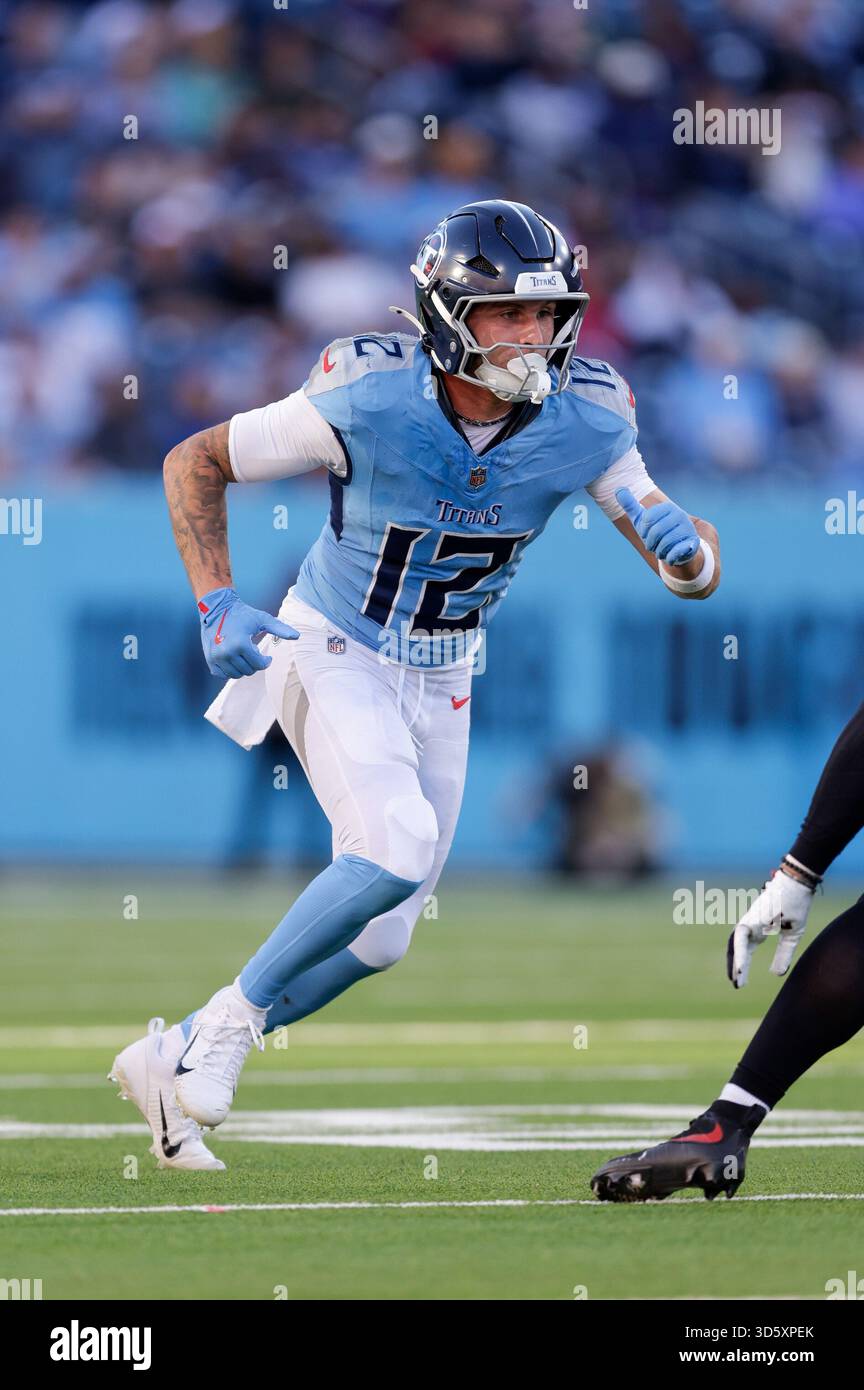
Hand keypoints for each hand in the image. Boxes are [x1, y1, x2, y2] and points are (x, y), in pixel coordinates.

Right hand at [197, 587, 298, 677]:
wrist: (217, 608)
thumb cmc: (243, 613)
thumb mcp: (263, 619)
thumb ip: (280, 628)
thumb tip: (297, 636)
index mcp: (241, 644)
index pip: (259, 665)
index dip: (266, 661)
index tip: (267, 657)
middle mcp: (226, 652)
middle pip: (248, 671)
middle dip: (254, 663)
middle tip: (253, 652)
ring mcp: (216, 657)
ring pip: (236, 675)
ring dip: (243, 667)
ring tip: (244, 654)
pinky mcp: (209, 659)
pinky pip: (222, 674)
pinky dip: (229, 670)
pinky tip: (233, 659)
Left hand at [615, 488, 700, 566]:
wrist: (677, 549)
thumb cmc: (656, 532)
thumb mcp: (642, 519)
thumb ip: (631, 505)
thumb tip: (618, 490)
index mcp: (667, 507)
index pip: (648, 517)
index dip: (643, 530)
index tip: (646, 533)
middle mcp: (680, 515)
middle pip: (656, 532)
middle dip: (650, 543)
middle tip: (653, 545)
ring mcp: (688, 529)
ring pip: (665, 543)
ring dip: (659, 551)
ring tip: (662, 550)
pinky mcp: (693, 543)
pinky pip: (676, 552)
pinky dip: (669, 558)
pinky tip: (670, 557)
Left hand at [726, 867, 815, 988]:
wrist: (798, 884)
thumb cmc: (796, 905)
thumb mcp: (792, 936)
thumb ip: (783, 954)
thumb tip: (776, 974)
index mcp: (758, 928)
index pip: (745, 949)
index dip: (743, 965)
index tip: (740, 982)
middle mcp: (750, 924)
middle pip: (736, 948)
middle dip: (734, 966)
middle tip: (736, 985)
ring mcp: (749, 920)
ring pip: (735, 943)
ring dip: (735, 962)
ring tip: (736, 980)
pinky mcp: (751, 917)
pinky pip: (740, 936)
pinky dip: (739, 952)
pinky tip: (739, 967)